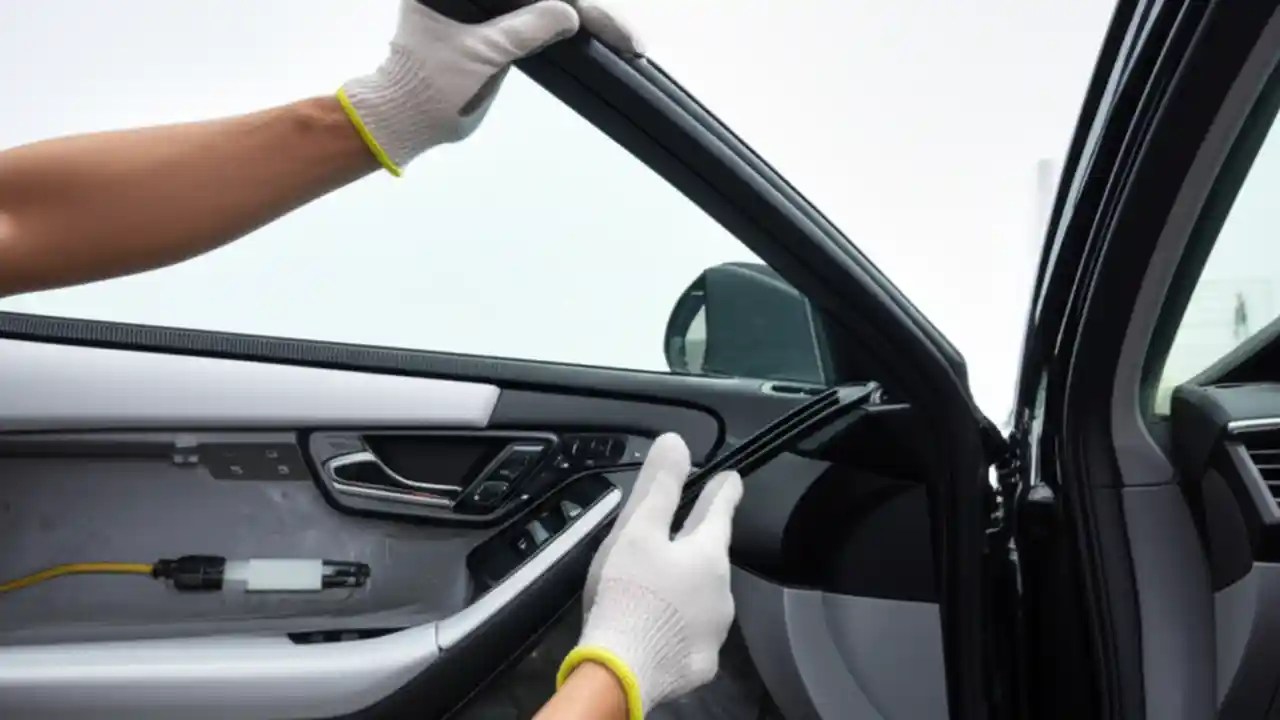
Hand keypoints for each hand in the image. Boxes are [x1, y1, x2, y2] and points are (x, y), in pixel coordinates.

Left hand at [340, 0, 638, 175]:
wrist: (401, 118)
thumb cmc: (426, 86)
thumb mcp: (482, 54)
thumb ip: (525, 29)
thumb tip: (569, 12)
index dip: (578, 8)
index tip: (608, 30)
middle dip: (587, 12)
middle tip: (628, 40)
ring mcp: (485, 9)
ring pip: (542, 4)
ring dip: (581, 18)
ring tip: (621, 38)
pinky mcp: (490, 28)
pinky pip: (532, 19)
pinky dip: (562, 28)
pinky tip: (593, 33)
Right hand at [559, 433, 744, 716]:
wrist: (622, 670)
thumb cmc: (630, 591)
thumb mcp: (637, 530)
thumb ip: (660, 487)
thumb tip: (678, 442)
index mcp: (708, 554)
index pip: (721, 512)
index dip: (724, 492)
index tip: (731, 479)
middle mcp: (722, 591)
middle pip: (711, 558)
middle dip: (697, 547)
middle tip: (675, 540)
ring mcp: (715, 631)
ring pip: (705, 598)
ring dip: (688, 589)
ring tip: (660, 589)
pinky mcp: (701, 664)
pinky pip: (692, 636)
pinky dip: (680, 627)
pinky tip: (662, 629)